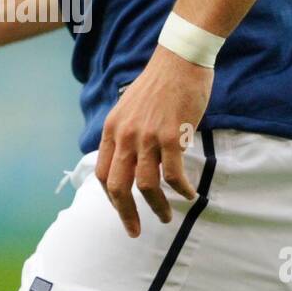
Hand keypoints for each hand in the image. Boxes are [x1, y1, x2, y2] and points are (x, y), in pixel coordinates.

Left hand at [96, 46, 213, 237]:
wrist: (180, 59)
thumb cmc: (159, 84)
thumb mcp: (130, 108)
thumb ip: (125, 133)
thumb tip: (129, 160)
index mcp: (112, 129)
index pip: (103, 174)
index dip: (111, 198)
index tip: (122, 211)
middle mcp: (125, 135)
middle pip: (118, 187)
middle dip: (126, 214)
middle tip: (135, 231)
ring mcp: (147, 137)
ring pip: (146, 186)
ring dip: (156, 207)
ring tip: (166, 217)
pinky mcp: (172, 136)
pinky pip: (173, 175)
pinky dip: (180, 190)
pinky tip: (188, 195)